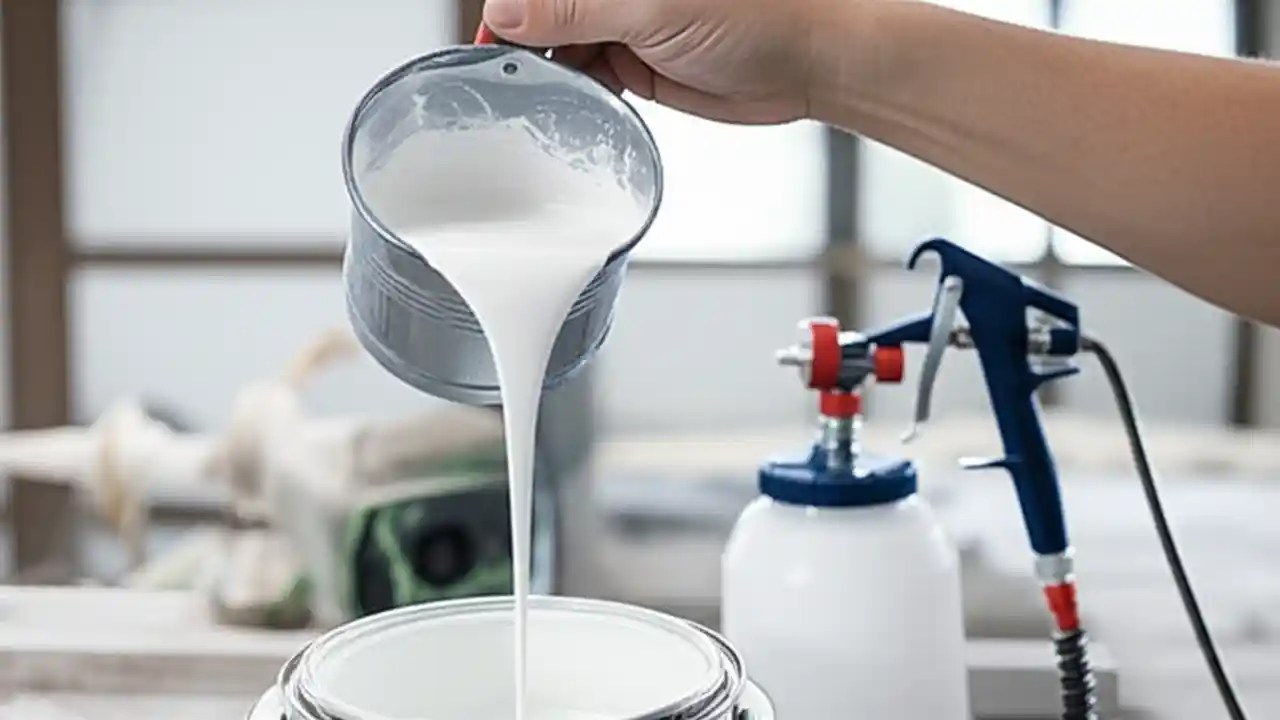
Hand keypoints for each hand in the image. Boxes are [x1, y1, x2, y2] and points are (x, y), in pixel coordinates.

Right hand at [482, 0, 830, 123]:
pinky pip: (583, 75)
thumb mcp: (651, 7)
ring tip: (529, 92)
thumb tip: (506, 9)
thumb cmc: (758, 13)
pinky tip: (562, 102)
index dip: (510, 9)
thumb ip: (575, 9)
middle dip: (520, 40)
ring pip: (558, 45)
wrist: (809, 60)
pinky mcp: (634, 63)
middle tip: (500, 73)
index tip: (488, 40)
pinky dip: (570, 90)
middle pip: (544, 11)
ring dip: (542, 69)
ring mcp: (622, 23)